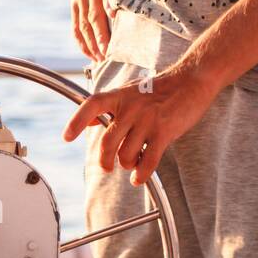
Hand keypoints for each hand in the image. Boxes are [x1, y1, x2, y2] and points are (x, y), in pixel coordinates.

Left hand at [62, 66, 217, 184]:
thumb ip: (109, 106)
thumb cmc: (161, 88)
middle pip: (107, 143)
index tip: (67, 137)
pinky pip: (147, 162)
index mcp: (120, 95)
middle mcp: (131, 107)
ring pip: (125, 156)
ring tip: (133, 162)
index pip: (92, 106)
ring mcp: (147, 120)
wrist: (191, 81)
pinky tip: (139, 177)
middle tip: (107, 166)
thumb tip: (88, 121)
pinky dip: (141, 174)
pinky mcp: (163, 132)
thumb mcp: (130, 91)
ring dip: (127, 165)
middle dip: (105, 161)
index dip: (76, 121)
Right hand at [71, 0, 114, 61]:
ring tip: (99, 58)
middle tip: (107, 52)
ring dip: (91, 43)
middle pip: (94, 15)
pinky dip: (81, 41)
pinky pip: (76, 26)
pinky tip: (89, 54)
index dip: (109, 3)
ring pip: (84, 24)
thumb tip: (144, 7)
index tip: (114, 15)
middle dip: (100, 35)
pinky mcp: (74, 5)